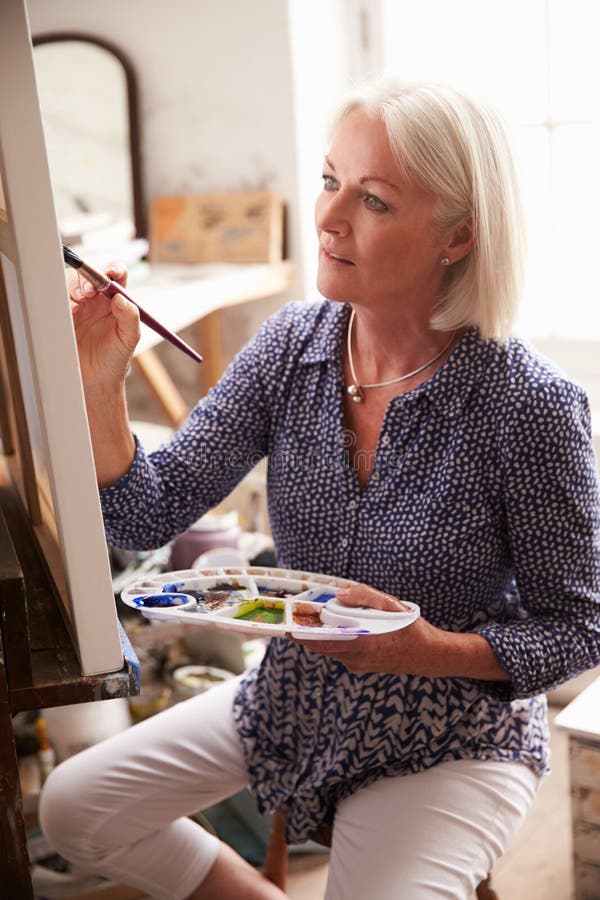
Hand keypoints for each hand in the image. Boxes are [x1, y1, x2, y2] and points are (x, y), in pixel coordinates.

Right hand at [68, 263, 139, 391]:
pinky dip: (58, 300)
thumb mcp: (129, 340)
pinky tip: (66, 311)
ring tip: (77, 303)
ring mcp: (77, 307)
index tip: (111, 274)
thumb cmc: (115, 361)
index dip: (113, 270)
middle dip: (87, 278)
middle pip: (89, 276)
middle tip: (88, 291)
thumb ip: (130, 318)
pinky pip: (56, 300)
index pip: (116, 276)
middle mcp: (96, 300)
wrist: (95, 381)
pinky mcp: (62, 315)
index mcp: (116, 302)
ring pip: (70, 284)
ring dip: (73, 287)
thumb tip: (121, 298)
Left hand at [293, 583, 439, 676]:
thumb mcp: (391, 604)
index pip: (320, 640)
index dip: (300, 633)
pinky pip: (339, 652)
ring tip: (314, 618)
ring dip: (320, 635)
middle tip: (296, 617)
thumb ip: (365, 596)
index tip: (285, 625)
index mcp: (360, 642)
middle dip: (307, 632)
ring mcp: (357, 665)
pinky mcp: (360, 667)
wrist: (428, 655)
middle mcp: (355, 658)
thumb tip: (340, 594)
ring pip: (329, 649)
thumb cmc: (410, 627)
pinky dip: (334, 640)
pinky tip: (338, 627)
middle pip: (320, 646)